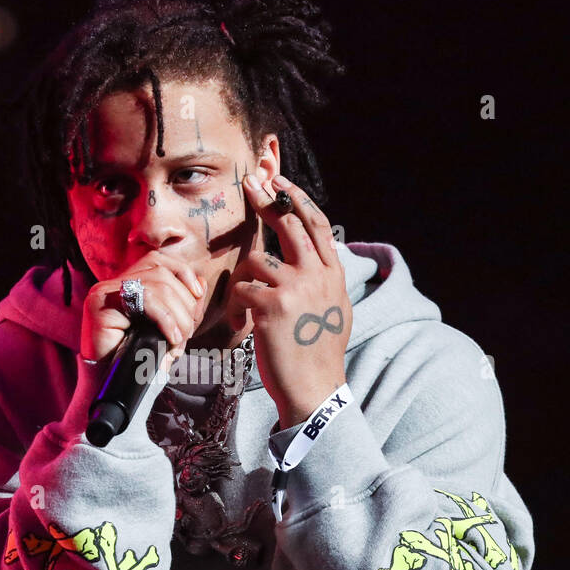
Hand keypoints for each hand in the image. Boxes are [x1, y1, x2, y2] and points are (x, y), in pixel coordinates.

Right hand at [80, 254, 209, 366]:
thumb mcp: (167, 329)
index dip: (183, 272)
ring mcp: (106, 292)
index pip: (159, 261)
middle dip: (185, 305)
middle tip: (186, 334)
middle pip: (162, 274)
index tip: (197, 294)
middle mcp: (114, 283)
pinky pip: (145, 300)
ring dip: (178, 315)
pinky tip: (171, 338)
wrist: (108, 382)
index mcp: (127, 283)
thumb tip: (201, 283)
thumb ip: (183, 306)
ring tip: (178, 340)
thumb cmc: (137, 358)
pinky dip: (166, 319)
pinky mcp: (102, 305)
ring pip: (157, 286)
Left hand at [226, 173, 350, 428]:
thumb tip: (318, 257)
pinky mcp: (272, 306)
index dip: (297, 198)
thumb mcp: (334, 310)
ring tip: (245, 310)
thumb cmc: (318, 354)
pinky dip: (235, 307)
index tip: (279, 180)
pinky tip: (241, 326)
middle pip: (289, 222)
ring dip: (242, 280)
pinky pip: (241, 288)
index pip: (317, 224)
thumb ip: (324, 281)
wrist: (315, 389)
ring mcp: (295, 288)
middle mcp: (318, 275)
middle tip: (248, 186)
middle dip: (266, 200)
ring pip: (255, 259)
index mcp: (333, 275)